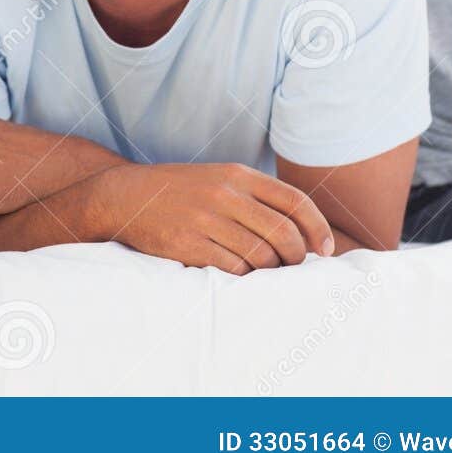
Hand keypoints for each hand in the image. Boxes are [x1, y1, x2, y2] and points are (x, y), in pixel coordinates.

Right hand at [97, 162, 333, 273]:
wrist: (125, 197)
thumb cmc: (179, 192)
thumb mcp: (219, 179)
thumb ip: (257, 197)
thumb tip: (303, 232)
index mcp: (237, 175)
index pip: (295, 202)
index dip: (318, 229)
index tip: (326, 250)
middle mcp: (224, 195)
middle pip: (284, 234)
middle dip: (297, 257)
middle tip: (293, 266)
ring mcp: (205, 220)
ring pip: (261, 256)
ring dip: (270, 271)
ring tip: (264, 271)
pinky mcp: (188, 245)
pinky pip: (233, 270)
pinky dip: (244, 277)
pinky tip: (237, 273)